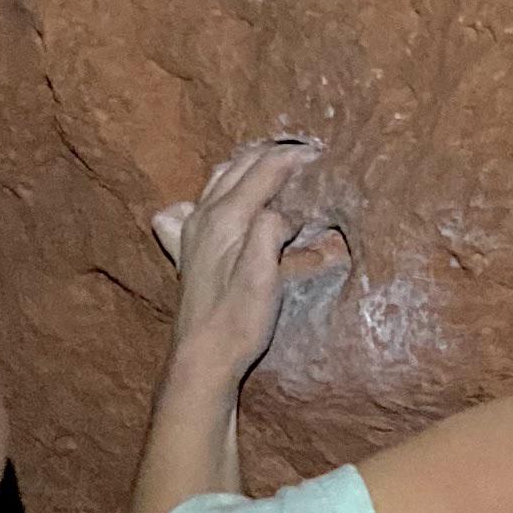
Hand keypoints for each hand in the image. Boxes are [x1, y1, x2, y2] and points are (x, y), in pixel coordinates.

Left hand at [149, 136, 349, 383]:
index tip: (322, 154)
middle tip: (306, 154)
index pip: (264, 171)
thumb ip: (271, 229)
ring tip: (276, 163)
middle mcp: (203, 215)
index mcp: (225, 218)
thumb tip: (284, 211)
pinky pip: (203, 198)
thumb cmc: (237, 322)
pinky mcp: (190, 246)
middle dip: (274, 154)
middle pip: (241, 166)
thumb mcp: (263, 275)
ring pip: (220, 178)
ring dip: (250, 164)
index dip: (294, 158)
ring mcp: (192, 229)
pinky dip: (224, 186)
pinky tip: (230, 197)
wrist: (202, 358)